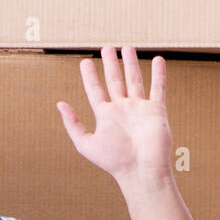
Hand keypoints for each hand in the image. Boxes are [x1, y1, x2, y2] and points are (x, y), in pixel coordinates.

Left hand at [56, 45, 172, 189]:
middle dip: (110, 65)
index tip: (85, 62)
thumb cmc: (114, 162)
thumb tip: (60, 104)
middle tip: (106, 48)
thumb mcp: (86, 144)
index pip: (95, 91)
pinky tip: (158, 60)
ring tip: (126, 48)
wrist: (141, 171)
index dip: (89, 77)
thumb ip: (73, 125)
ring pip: (134, 80)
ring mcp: (139, 109)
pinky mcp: (156, 111)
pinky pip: (158, 88)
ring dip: (131, 64)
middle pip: (115, 81)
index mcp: (106, 117)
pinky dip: (159, 74)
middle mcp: (122, 110)